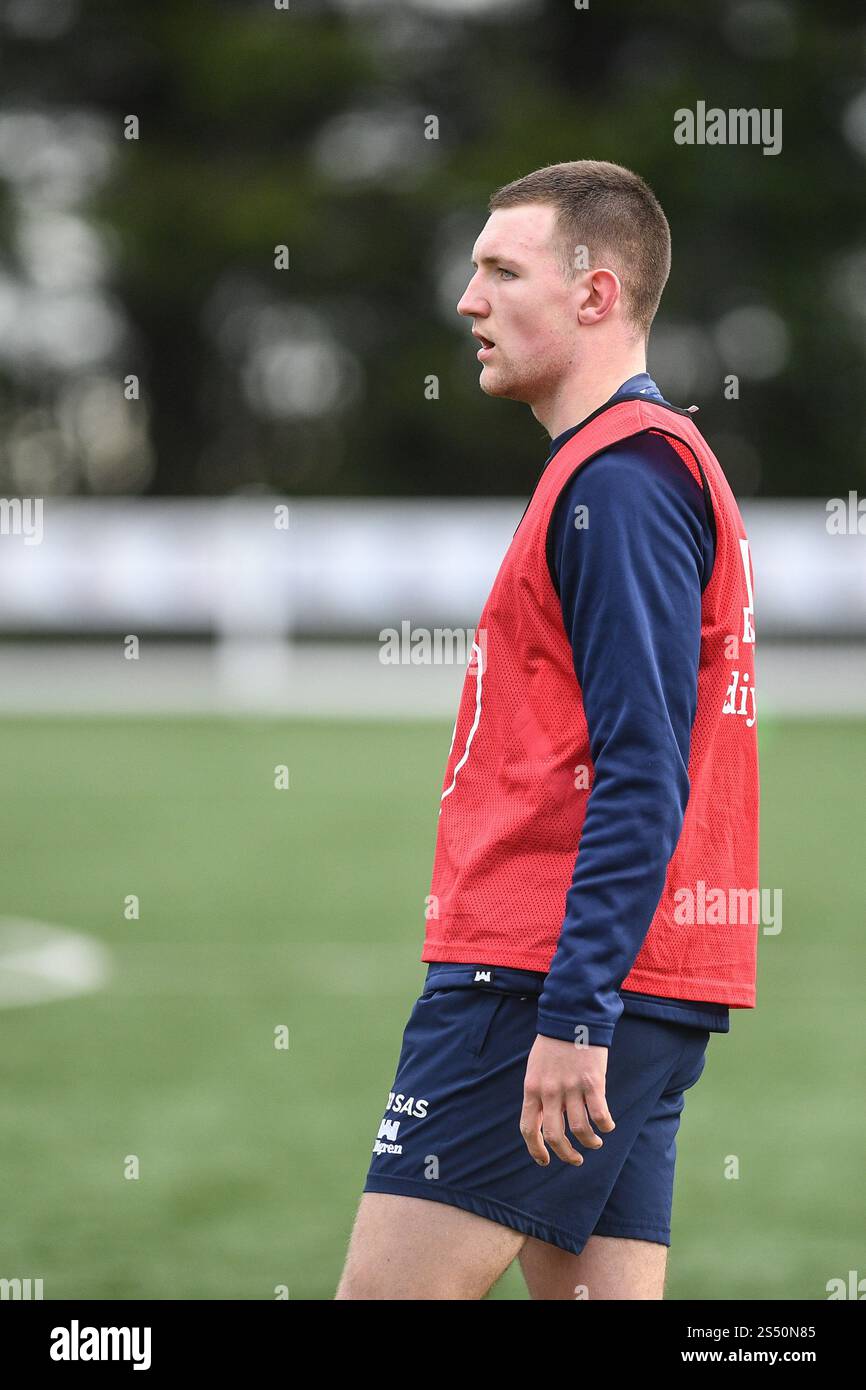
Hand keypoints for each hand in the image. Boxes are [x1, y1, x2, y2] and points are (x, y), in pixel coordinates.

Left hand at [520, 1033, 615, 1165]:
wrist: (571, 1017)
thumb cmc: (553, 1044)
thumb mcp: (535, 1068)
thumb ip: (538, 1093)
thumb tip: (544, 1120)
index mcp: (532, 1088)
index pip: (528, 1128)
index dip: (536, 1149)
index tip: (545, 1160)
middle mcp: (549, 1092)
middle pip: (555, 1136)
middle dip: (566, 1154)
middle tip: (576, 1159)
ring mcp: (571, 1087)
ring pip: (580, 1129)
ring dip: (589, 1142)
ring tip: (595, 1143)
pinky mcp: (592, 1082)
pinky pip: (599, 1114)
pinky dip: (605, 1125)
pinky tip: (608, 1125)